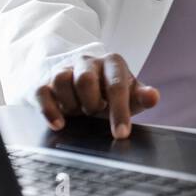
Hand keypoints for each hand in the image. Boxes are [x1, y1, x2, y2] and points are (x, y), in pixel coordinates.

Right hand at [34, 53, 159, 138]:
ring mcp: (64, 69)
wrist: (77, 80)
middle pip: (85, 80)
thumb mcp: (127, 93)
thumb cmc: (107, 91)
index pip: (116, 85)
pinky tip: (59, 124)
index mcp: (112, 62)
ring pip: (61, 81)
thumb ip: (141, 96)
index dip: (119, 111)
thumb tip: (153, 97)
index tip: (121, 133)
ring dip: (71, 104)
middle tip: (95, 112)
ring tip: (79, 111)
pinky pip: (43, 92)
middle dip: (91, 104)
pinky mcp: (44, 81)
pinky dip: (49, 110)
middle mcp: (87, 61)